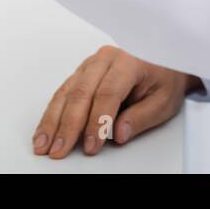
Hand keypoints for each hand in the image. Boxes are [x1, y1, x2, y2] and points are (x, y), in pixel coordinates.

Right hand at [33, 46, 200, 158]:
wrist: (164, 61)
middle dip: (68, 125)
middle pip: (82, 92)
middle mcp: (106, 59)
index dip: (97, 122)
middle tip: (60, 149)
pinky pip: (64, 91)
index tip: (91, 145)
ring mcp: (92, 64)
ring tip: (44, 144)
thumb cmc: (165, 79)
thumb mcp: (164, 102)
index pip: (108, 93)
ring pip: (67, 92)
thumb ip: (141, 117)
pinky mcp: (83, 72)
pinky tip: (46, 130)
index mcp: (129, 61)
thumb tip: (119, 133)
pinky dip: (53, 113)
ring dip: (53, 120)